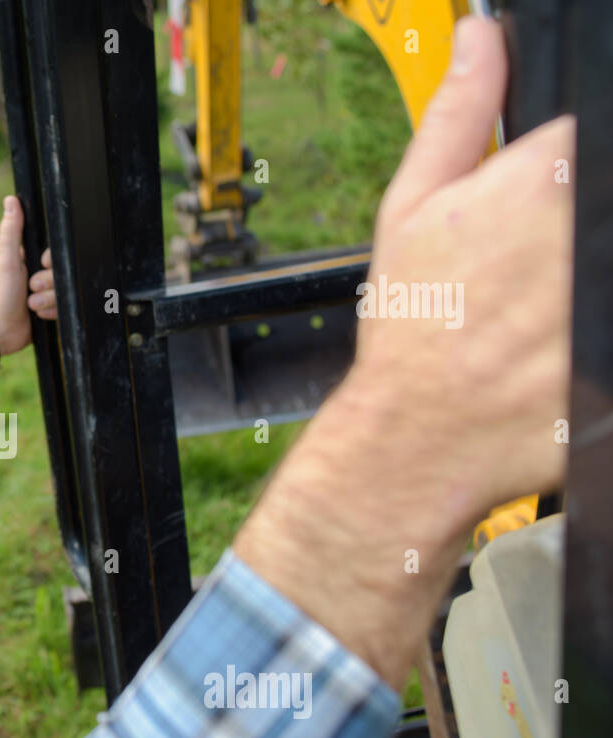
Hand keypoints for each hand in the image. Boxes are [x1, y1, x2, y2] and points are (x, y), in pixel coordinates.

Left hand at [0, 195, 57, 355]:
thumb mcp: (6, 259)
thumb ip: (11, 230)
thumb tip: (11, 199)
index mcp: (31, 259)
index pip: (57, 254)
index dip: (51, 262)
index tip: (40, 265)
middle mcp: (40, 274)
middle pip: (63, 274)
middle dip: (48, 285)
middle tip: (30, 288)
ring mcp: (46, 293)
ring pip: (64, 293)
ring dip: (48, 300)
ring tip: (31, 305)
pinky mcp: (50, 311)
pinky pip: (64, 309)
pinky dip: (51, 313)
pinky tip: (38, 315)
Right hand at [352, 15, 573, 519]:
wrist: (423, 433)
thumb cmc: (415, 325)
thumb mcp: (411, 209)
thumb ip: (458, 114)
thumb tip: (480, 39)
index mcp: (550, 176)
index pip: (595, 132)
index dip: (574, 163)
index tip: (554, 196)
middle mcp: (595, 232)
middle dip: (587, 226)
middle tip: (543, 267)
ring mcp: (612, 296)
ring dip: (594, 267)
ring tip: (549, 305)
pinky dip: (601, 320)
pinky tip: (561, 337)